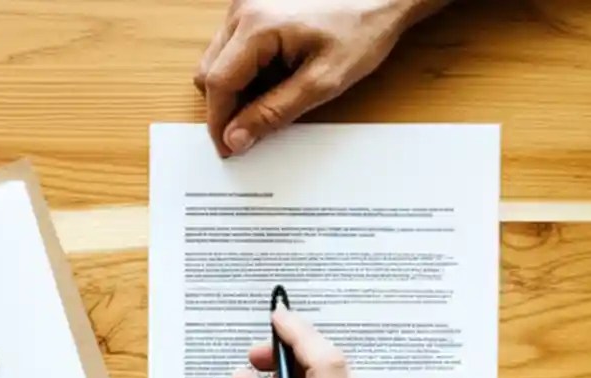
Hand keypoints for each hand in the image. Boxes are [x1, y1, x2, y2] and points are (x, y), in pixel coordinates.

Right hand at [195, 0, 440, 156]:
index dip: (219, 123)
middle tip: (253, 131)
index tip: (229, 149)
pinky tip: (275, 76)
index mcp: (256, 26)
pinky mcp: (252, 10)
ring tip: (273, 96)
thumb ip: (273, 113)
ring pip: (217, 62)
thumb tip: (235, 139)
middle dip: (227, 107)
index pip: (217, 83)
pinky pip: (232, 50)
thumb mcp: (321, 83)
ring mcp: (245, 7)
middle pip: (210, 73)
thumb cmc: (360, 31)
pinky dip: (246, 71)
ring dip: (237, 89)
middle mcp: (243, 11)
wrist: (380, 0)